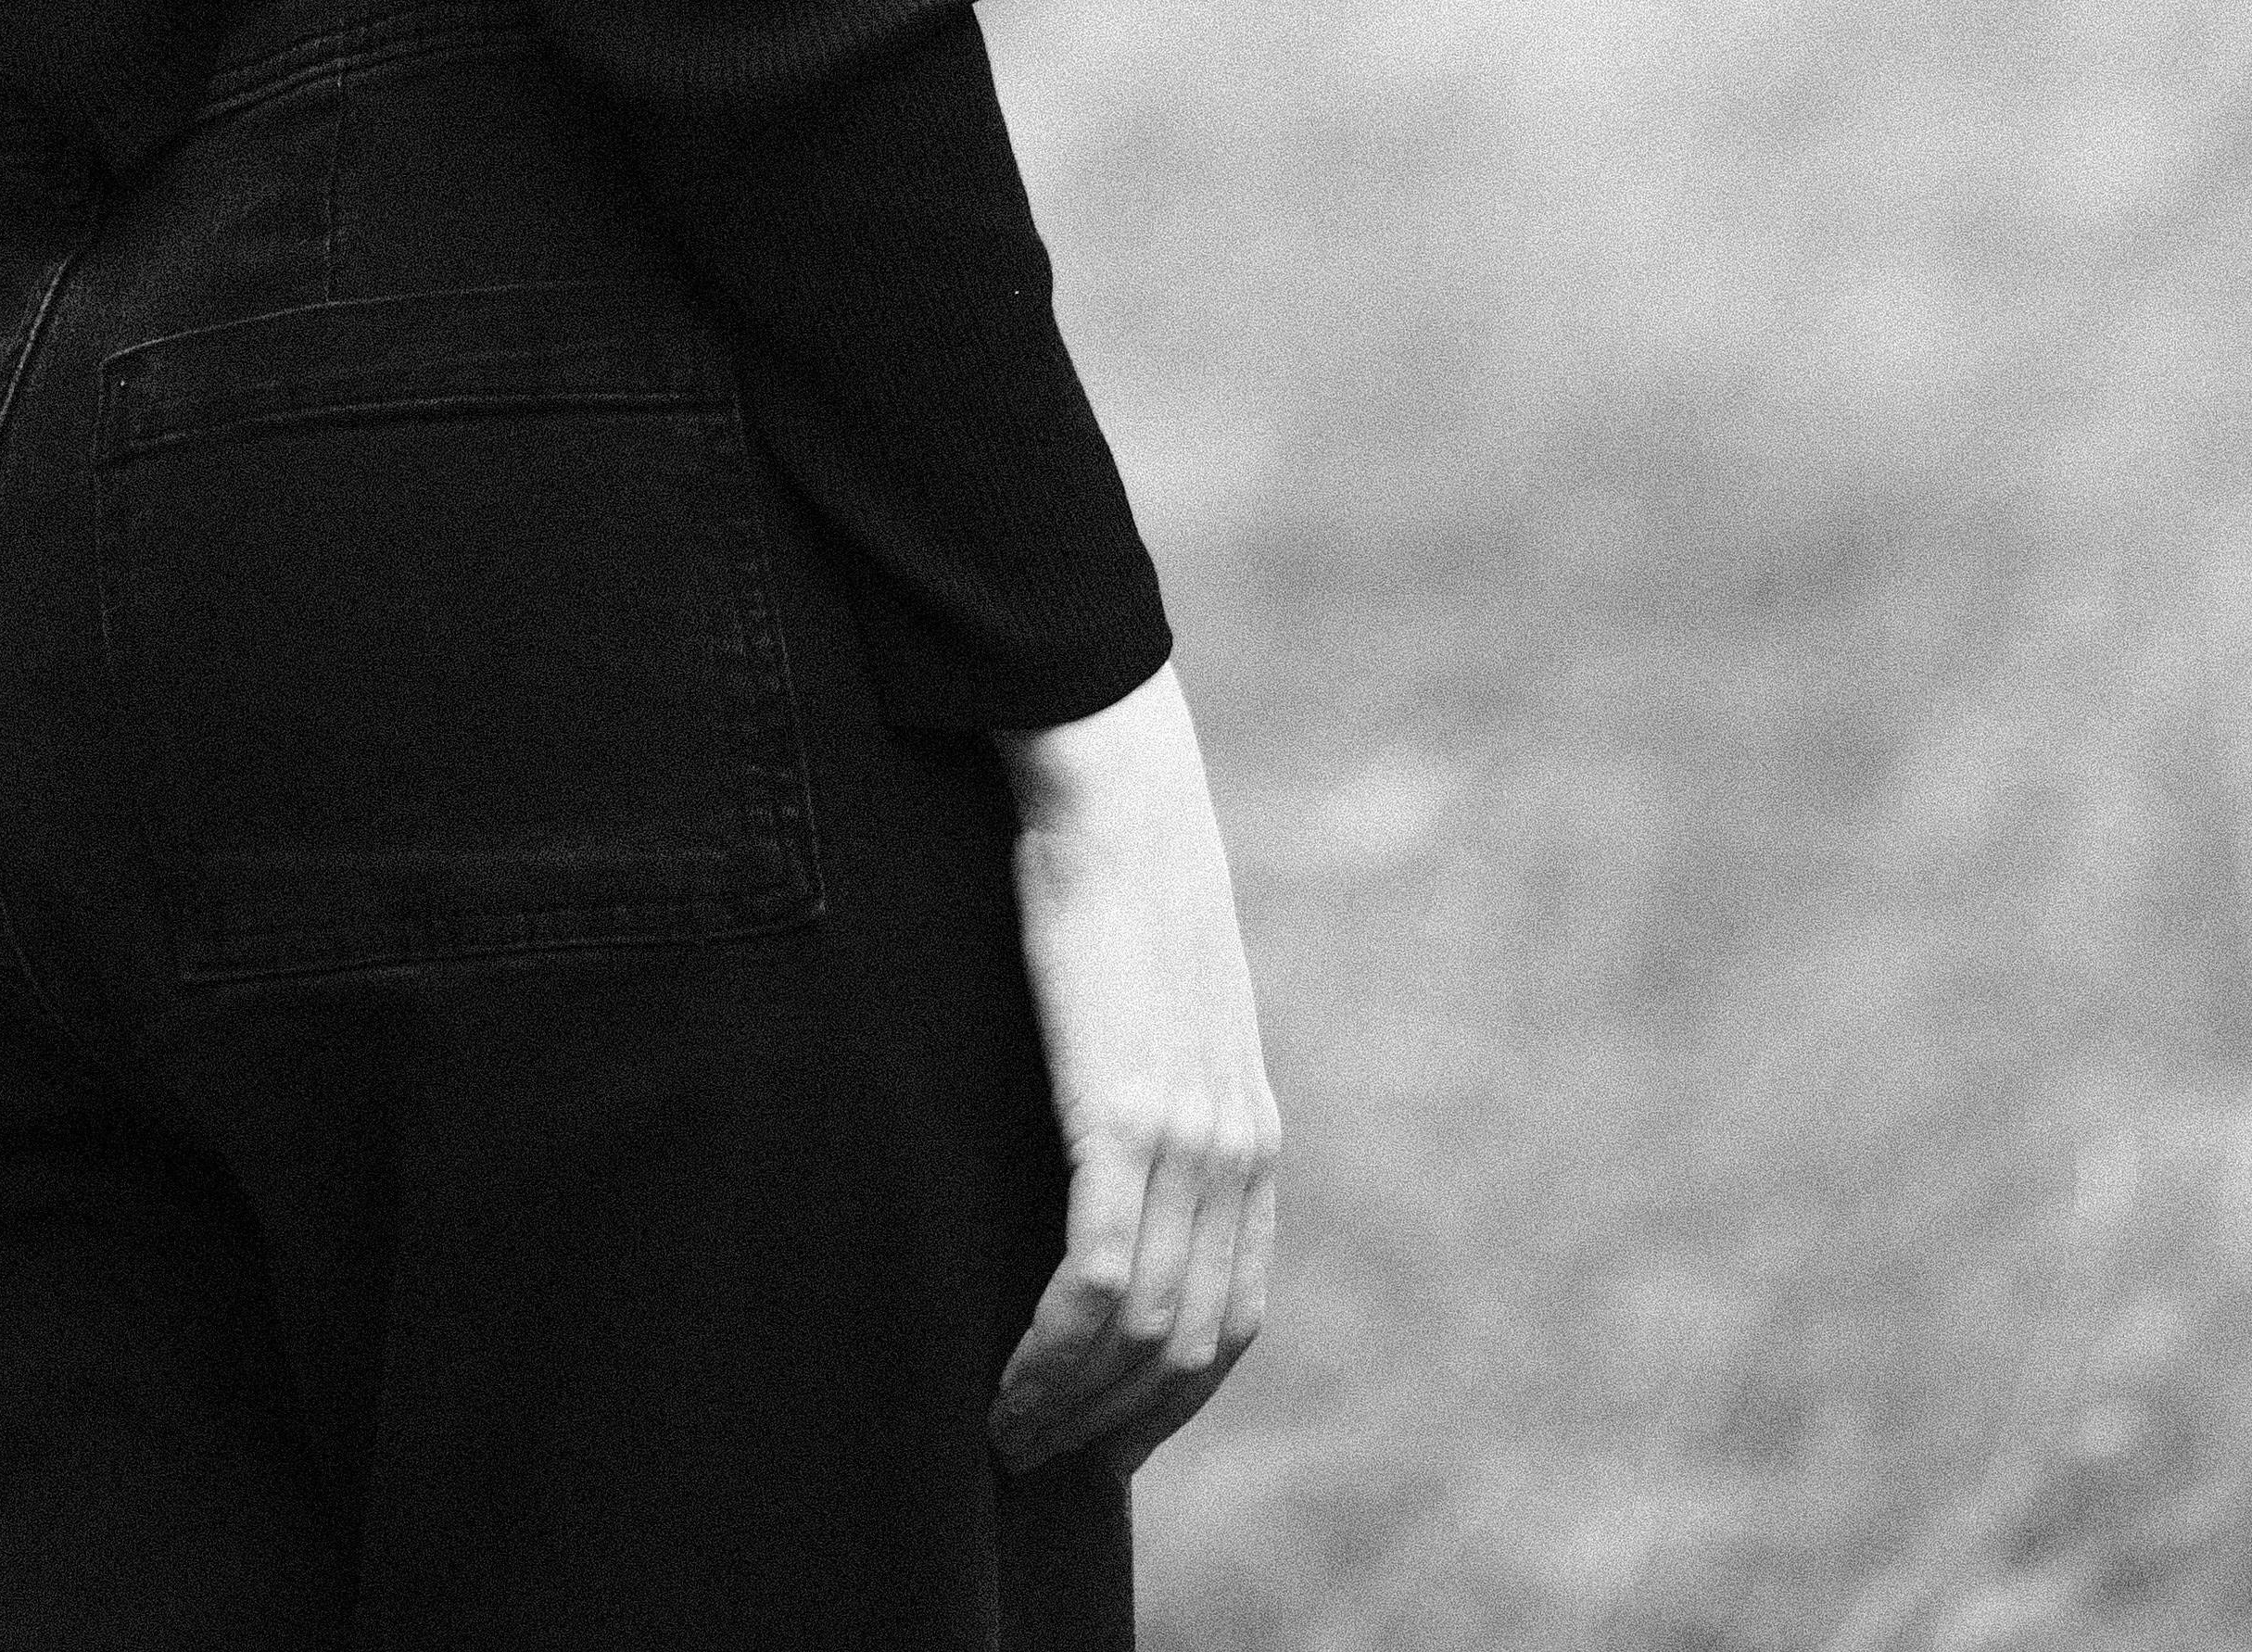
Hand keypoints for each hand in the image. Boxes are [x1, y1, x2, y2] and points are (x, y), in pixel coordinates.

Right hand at [987, 660, 1279, 1481]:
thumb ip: (1141, 1094)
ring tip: (1003, 1438)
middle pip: (1190, 1348)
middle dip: (1111, 1428)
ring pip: (1143, 1333)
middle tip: (1031, 1463)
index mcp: (1248, 1133)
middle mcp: (1236, 1150)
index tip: (1098, 1445)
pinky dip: (1051, 1354)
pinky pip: (1097, 1281)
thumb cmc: (1106, 883)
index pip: (1231, 1319)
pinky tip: (1002, 1381)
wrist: (1112, 788)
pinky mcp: (1129, 1115)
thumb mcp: (1148, 1008)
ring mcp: (1190, 1137)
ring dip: (1069, 1407)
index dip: (1165, 1401)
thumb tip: (1092, 1163)